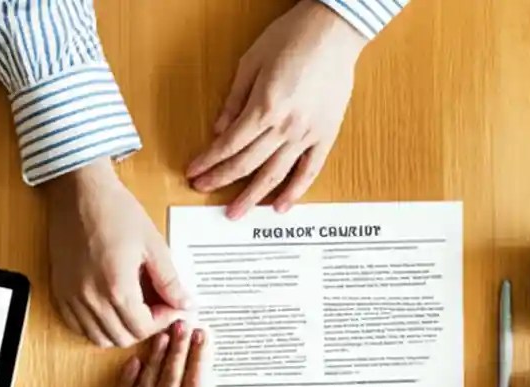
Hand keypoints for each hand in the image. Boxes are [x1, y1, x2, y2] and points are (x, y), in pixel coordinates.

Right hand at [46, 159, 190, 346]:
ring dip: (120, 330)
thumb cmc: (117, 212)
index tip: (171, 306)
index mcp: (117, 287)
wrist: (80, 192)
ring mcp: (71, 297)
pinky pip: (77, 326)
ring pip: (98, 337)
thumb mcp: (153, 244)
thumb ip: (170, 280)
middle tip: (156, 307)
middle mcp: (91, 298)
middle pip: (123, 337)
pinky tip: (109, 307)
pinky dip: (95, 326)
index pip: (144, 328)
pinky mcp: (59, 292)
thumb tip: (185, 304)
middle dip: (145, 327)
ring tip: (134, 308)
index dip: (163, 321)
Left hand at [95, 322, 228, 386]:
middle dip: (180, 348)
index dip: (200, 357)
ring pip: (148, 382)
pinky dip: (127, 379)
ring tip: (164, 336)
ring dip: (157, 357)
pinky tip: (135, 364)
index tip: (203, 337)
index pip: (195, 385)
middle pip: (172, 377)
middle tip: (185, 324)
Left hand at [186, 1, 366, 218]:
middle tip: (204, 190)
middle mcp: (285, 126)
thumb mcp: (251, 62)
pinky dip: (295, 191)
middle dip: (222, 179)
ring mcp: (307, 134)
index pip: (229, 145)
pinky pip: (309, 171)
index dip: (209, 161)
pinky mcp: (326, 135)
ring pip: (275, 174)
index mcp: (264, 107)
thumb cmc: (293, 38)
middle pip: (247, 163)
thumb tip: (219, 130)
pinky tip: (281, 207)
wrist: (334, 30)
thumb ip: (234, 100)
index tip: (195, 171)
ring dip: (252, 196)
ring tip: (235, 212)